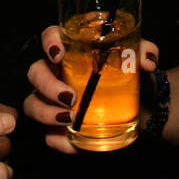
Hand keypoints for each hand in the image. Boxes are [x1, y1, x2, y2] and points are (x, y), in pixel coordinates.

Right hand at [23, 26, 159, 152]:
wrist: (140, 107)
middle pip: (35, 72)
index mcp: (71, 50)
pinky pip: (48, 135)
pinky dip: (58, 140)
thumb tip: (147, 61)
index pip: (50, 37)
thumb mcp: (139, 60)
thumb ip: (146, 52)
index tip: (58, 54)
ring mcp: (53, 101)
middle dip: (47, 85)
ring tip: (69, 119)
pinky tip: (71, 142)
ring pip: (32, 104)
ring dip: (45, 113)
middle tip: (71, 97)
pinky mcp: (58, 127)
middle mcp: (56, 72)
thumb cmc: (131, 75)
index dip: (48, 42)